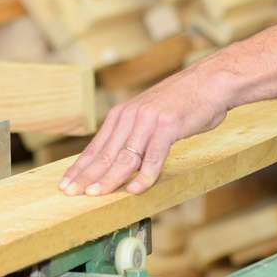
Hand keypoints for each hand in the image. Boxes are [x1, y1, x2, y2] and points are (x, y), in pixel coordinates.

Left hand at [58, 66, 229, 195]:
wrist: (211, 81)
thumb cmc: (182, 102)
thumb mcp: (149, 115)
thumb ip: (133, 134)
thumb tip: (119, 160)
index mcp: (122, 114)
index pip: (96, 147)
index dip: (79, 167)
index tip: (65, 184)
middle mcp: (130, 116)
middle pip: (104, 153)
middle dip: (86, 176)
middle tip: (71, 193)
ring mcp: (148, 121)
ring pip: (124, 156)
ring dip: (109, 178)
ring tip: (94, 194)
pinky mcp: (168, 126)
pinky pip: (154, 155)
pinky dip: (144, 175)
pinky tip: (135, 189)